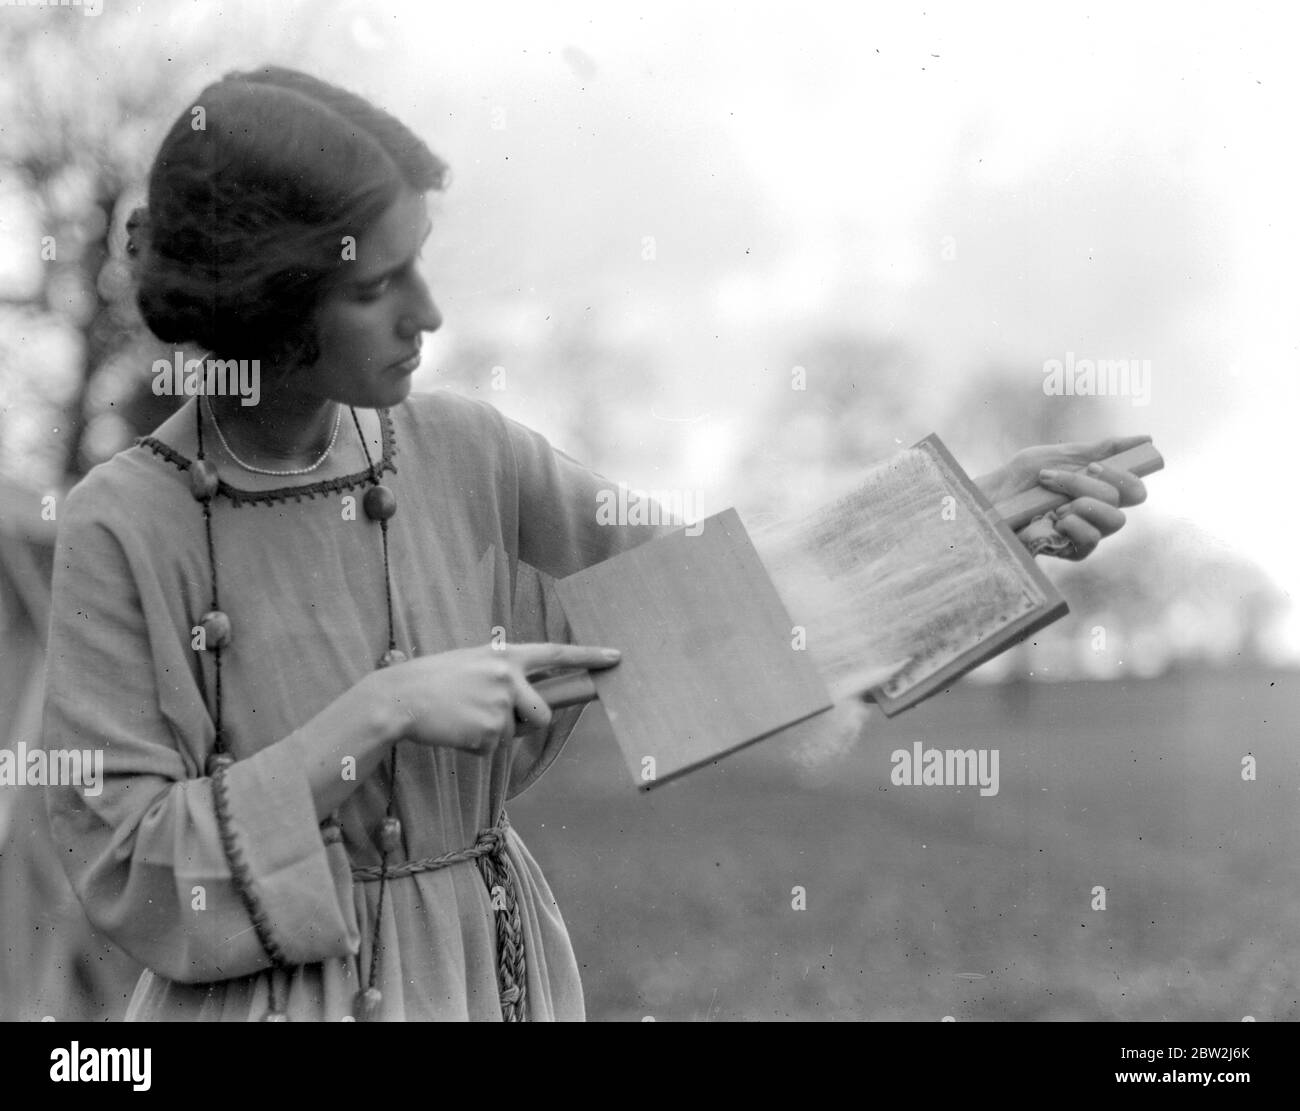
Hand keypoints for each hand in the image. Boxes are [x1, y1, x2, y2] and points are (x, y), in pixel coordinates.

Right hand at [368, 642, 620, 754]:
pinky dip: (474, 746)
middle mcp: (509, 677)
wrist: (399, 698)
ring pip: (514, 735)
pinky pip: (492, 749)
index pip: (556, 654)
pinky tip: (454, 730)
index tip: (616, 657)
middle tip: (491, 717)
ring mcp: (500, 705)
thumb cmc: (432, 681)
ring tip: (462, 718)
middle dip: (525, 723)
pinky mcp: (489, 732)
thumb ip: (503, 675)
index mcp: (505, 655)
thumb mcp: (472, 663)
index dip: (588, 656)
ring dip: (492, 735)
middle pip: (542, 714)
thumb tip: (525, 703)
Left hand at [976, 435, 1150, 560]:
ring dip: (1082, 504)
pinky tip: (1053, 521)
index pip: (1134, 489)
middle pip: (1125, 502)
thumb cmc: (1021, 477)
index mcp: (1099, 489)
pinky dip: (1074, 526)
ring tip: (1053, 505)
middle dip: (1088, 486)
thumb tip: (1146, 439)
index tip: (1092, 467)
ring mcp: (1086, 533)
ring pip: (1114, 521)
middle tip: (1053, 480)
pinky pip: (1091, 542)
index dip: (1123, 476)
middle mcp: (1097, 512)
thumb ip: (1101, 449)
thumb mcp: (1060, 455)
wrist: (991, 498)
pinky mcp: (1071, 552)